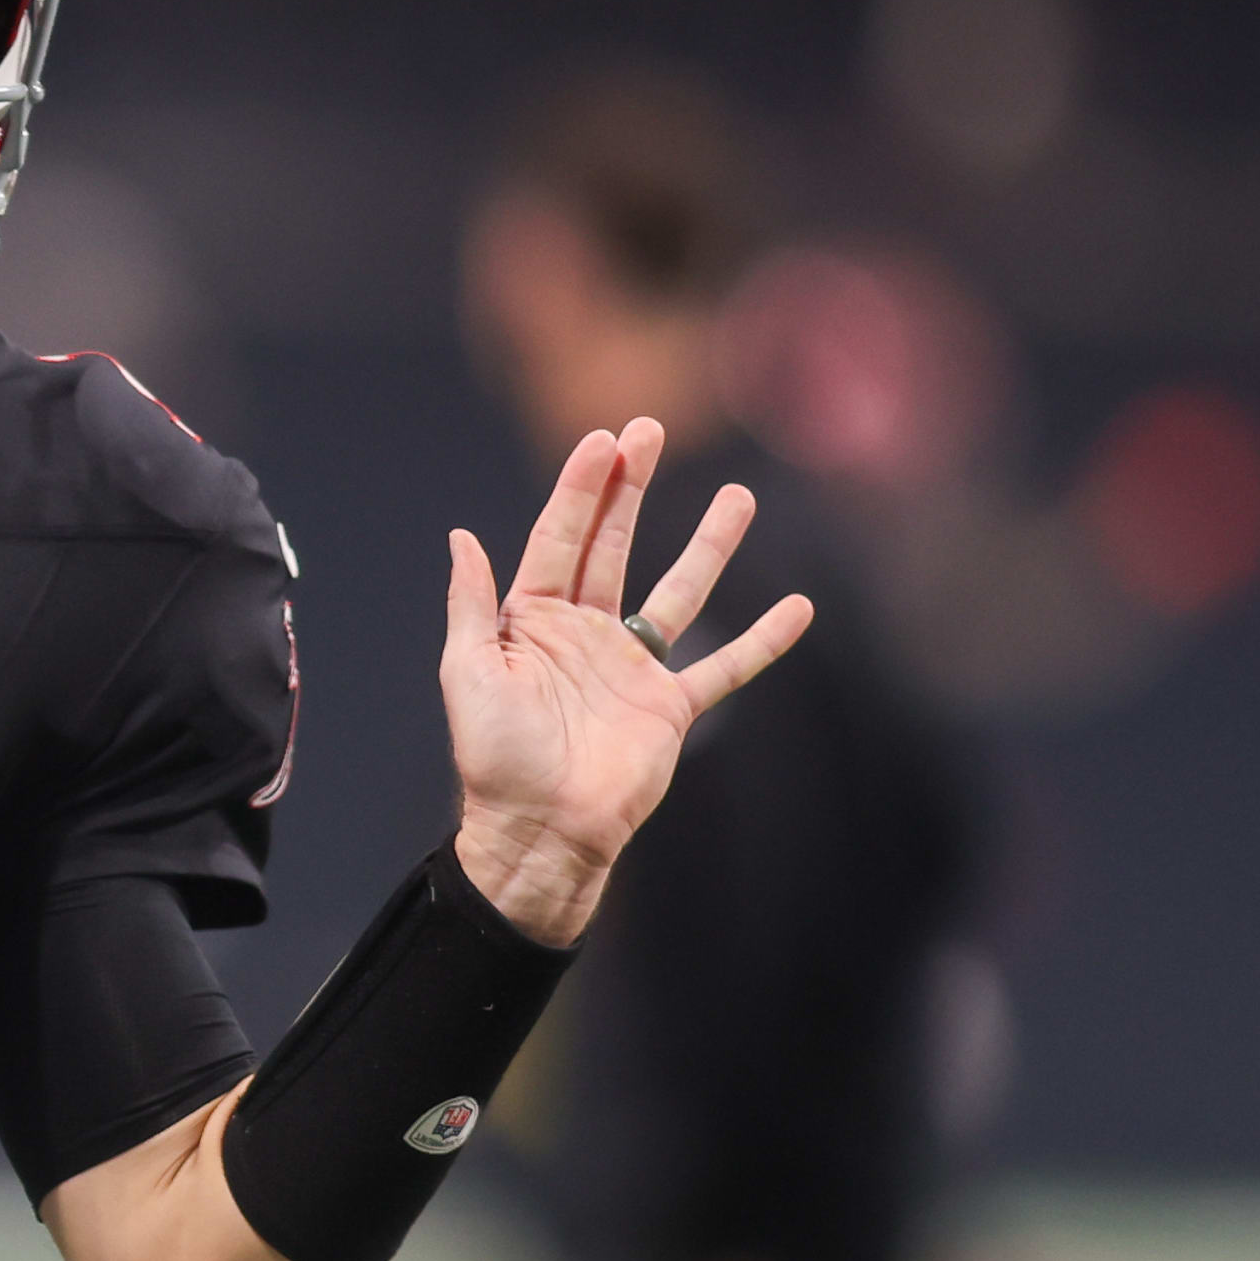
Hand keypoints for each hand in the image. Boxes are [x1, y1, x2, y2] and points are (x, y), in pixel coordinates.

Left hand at [440, 418, 814, 944]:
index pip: (560, 538)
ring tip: (740, 495)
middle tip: (650, 429)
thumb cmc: (494, 757)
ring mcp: (631, 668)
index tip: (603, 439)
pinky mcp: (670, 708)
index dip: (581, 488)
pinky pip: (725, 666)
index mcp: (532, 620)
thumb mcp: (469, 671)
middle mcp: (584, 634)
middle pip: (613, 545)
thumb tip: (461, 536)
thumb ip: (471, 603)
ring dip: (707, 545)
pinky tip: (798, 607)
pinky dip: (763, 639)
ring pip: (678, 592)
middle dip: (631, 488)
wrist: (540, 831)